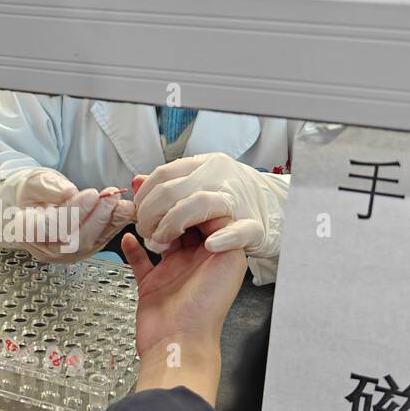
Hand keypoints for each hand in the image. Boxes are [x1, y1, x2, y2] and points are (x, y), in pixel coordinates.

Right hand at [8, 168, 134, 261]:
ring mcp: (67, 252)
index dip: (74, 212)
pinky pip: (101, 240)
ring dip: (109, 222)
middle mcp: (48, 249)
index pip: (52, 227)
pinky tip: (125, 211)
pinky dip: (115, 225)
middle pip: (75, 241)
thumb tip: (69, 193)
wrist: (36, 202)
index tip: (91, 194)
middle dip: (97, 219)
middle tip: (111, 197)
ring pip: (91, 243)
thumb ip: (49, 188)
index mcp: (28, 233)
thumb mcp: (34, 182)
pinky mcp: (84, 249)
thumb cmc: (33, 193)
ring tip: (121, 202)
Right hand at [123, 183, 248, 403]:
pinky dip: (132, 249)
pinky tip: (128, 238)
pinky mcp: (151, 285)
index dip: (192, 199)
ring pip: (160, 238)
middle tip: (152, 188)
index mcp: (217, 253)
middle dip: (168, 206)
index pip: (206, 215)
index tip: (179, 188)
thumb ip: (223, 230)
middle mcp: (196, 260)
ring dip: (150, 223)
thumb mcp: (227, 260)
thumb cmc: (206, 307)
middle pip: (182, 224)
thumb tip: (212, 204)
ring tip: (139, 208)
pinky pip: (139, 262)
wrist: (179, 342)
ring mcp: (172, 272)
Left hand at [133, 152, 287, 259]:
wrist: (273, 207)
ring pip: (200, 204)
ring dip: (173, 224)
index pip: (163, 174)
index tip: (137, 211)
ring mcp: (237, 202)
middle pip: (173, 190)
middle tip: (145, 231)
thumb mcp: (195, 187)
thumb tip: (136, 182)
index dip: (144, 195)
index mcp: (204, 165)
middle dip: (151, 214)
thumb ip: (165, 185)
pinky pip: (240, 231)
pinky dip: (223, 238)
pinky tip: (209, 245)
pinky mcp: (253, 226)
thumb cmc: (228, 199)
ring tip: (163, 240)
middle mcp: (219, 178)